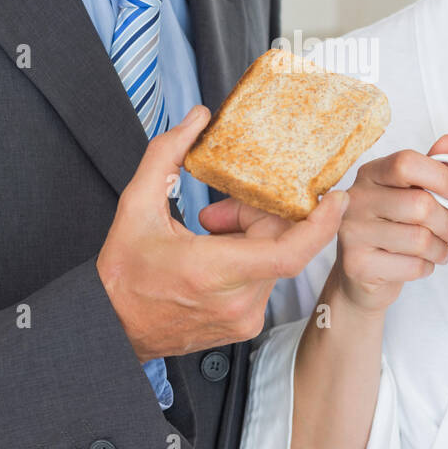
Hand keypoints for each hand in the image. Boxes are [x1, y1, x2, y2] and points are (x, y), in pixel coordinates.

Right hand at [96, 105, 348, 360]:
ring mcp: (243, 318)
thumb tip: (195, 121)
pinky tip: (217, 252)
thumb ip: (165, 155)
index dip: (320, 224)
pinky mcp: (244, 325)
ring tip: (211, 231)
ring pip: (273, 260)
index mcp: (213, 272)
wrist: (111, 327)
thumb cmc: (122, 277)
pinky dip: (249, 258)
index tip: (335, 199)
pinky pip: (263, 280)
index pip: (289, 252)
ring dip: (252, 236)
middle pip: (278, 243)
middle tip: (225, 206)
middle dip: (260, 215)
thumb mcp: (135, 206)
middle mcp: (236, 301)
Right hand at [332, 134, 447, 312]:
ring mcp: (352, 232)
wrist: (359, 273)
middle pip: (420, 205)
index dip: (442, 177)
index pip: (406, 163)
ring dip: (441, 249)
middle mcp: (355, 199)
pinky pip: (411, 266)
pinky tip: (421, 263)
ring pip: (420, 239)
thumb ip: (430, 168)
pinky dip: (426, 267)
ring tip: (441, 250)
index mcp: (370, 174)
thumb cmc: (389, 227)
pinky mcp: (357, 265)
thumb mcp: (408, 192)